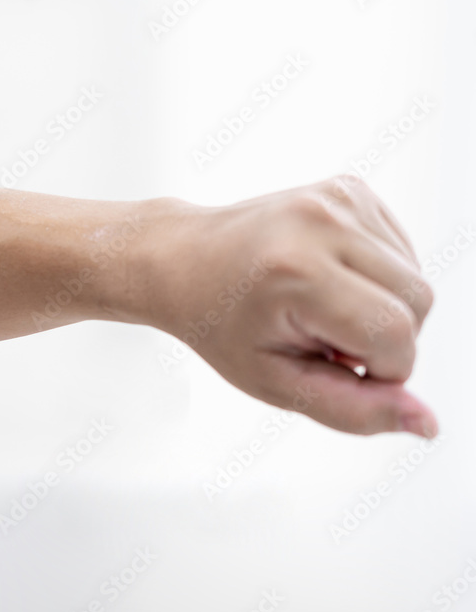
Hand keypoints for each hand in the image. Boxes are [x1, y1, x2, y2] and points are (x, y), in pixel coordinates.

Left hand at [122, 176, 435, 437]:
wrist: (184, 260)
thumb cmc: (220, 324)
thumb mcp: (274, 382)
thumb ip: (353, 410)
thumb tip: (428, 423)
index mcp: (296, 270)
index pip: (394, 336)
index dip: (378, 370)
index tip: (333, 365)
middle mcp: (321, 222)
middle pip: (418, 303)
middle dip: (384, 339)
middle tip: (320, 337)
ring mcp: (338, 197)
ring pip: (416, 278)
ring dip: (381, 307)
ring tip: (319, 308)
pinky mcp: (349, 187)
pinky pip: (402, 251)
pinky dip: (378, 279)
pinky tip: (329, 280)